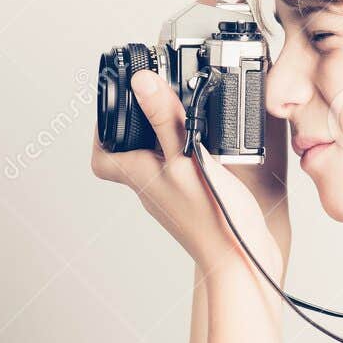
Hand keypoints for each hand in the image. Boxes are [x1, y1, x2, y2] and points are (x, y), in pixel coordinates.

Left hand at [91, 67, 285, 283]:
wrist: (241, 260)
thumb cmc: (213, 218)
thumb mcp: (188, 156)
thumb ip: (165, 118)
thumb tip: (141, 83)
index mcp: (141, 177)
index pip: (101, 158)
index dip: (100, 133)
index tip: (112, 109)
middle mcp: (151, 189)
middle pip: (129, 157)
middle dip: (137, 128)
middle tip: (151, 104)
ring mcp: (173, 198)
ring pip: (156, 164)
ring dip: (165, 140)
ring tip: (182, 117)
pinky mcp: (195, 202)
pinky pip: (181, 173)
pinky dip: (188, 155)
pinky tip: (210, 146)